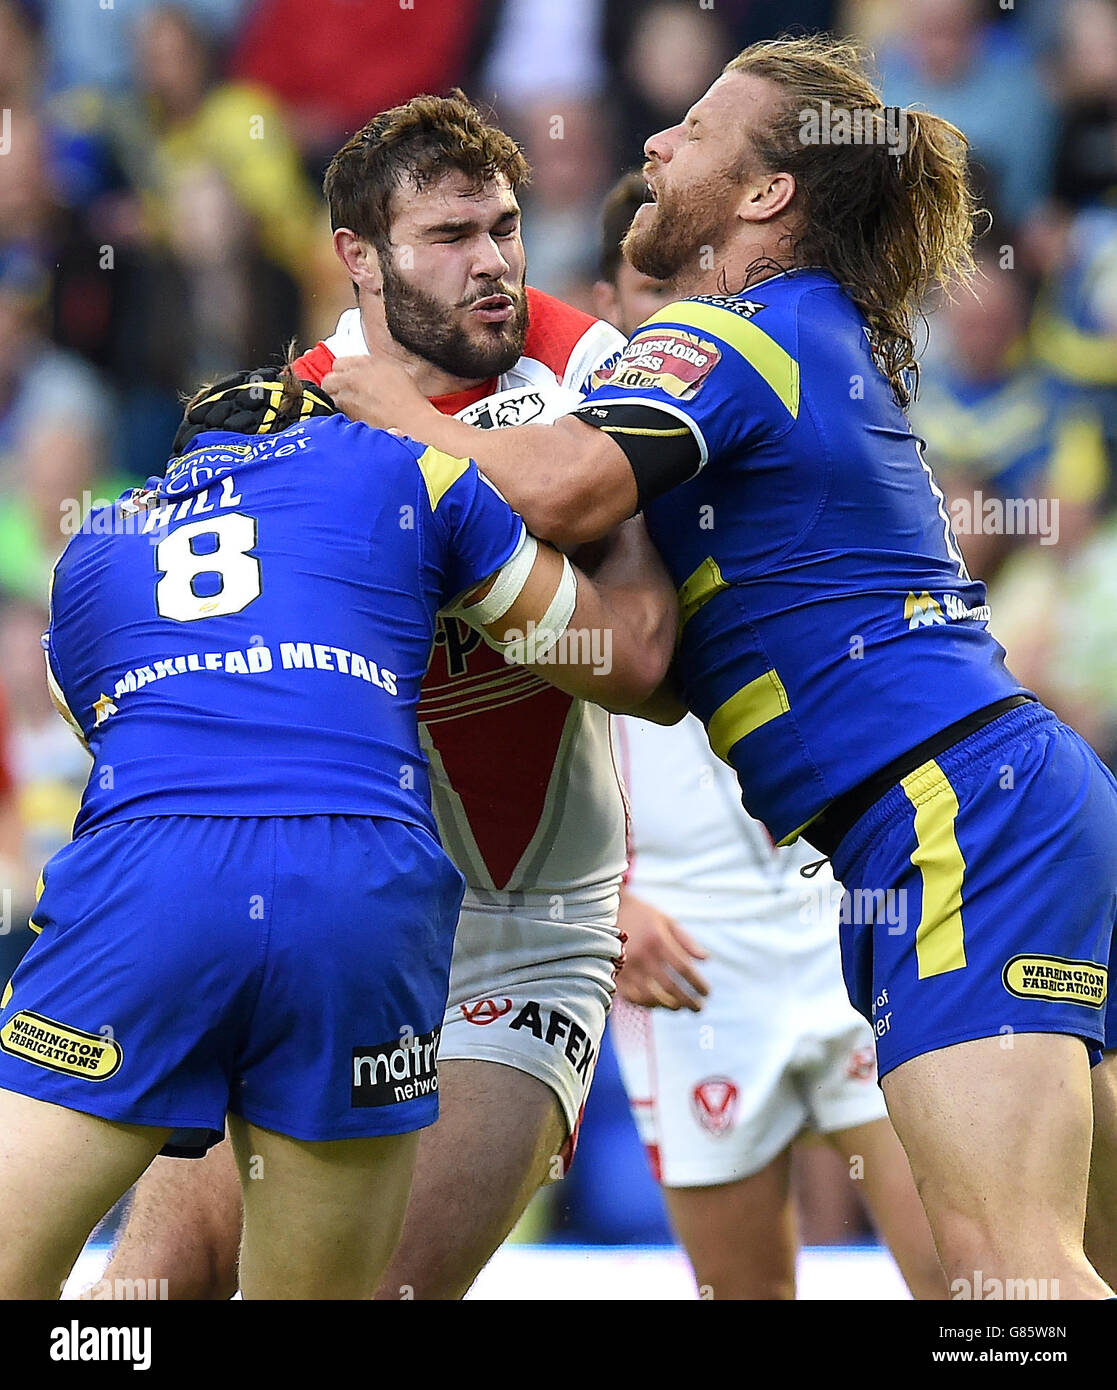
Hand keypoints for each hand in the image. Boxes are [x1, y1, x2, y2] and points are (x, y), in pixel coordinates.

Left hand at [321, 354, 433, 433]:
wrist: (414, 423)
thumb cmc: (409, 401)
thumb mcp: (394, 372)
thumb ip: (371, 368)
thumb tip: (358, 372)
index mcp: (367, 362)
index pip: (339, 364)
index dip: (343, 373)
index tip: (347, 381)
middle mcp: (354, 376)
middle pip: (329, 379)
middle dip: (334, 387)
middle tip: (345, 395)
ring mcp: (349, 395)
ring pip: (330, 396)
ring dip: (336, 401)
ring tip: (351, 408)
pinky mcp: (347, 413)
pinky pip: (336, 411)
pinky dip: (341, 414)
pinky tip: (355, 417)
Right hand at [615, 891, 709, 1011]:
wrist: (604, 911)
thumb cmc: (641, 916)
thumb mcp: (666, 921)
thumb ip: (686, 940)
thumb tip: (705, 959)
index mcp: (658, 940)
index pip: (684, 968)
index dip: (698, 983)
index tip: (707, 993)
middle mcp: (643, 955)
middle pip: (670, 987)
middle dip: (688, 1001)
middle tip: (699, 1007)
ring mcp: (627, 967)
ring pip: (652, 996)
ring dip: (669, 1006)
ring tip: (680, 1007)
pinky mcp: (615, 975)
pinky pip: (633, 998)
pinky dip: (647, 1004)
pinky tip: (657, 1004)